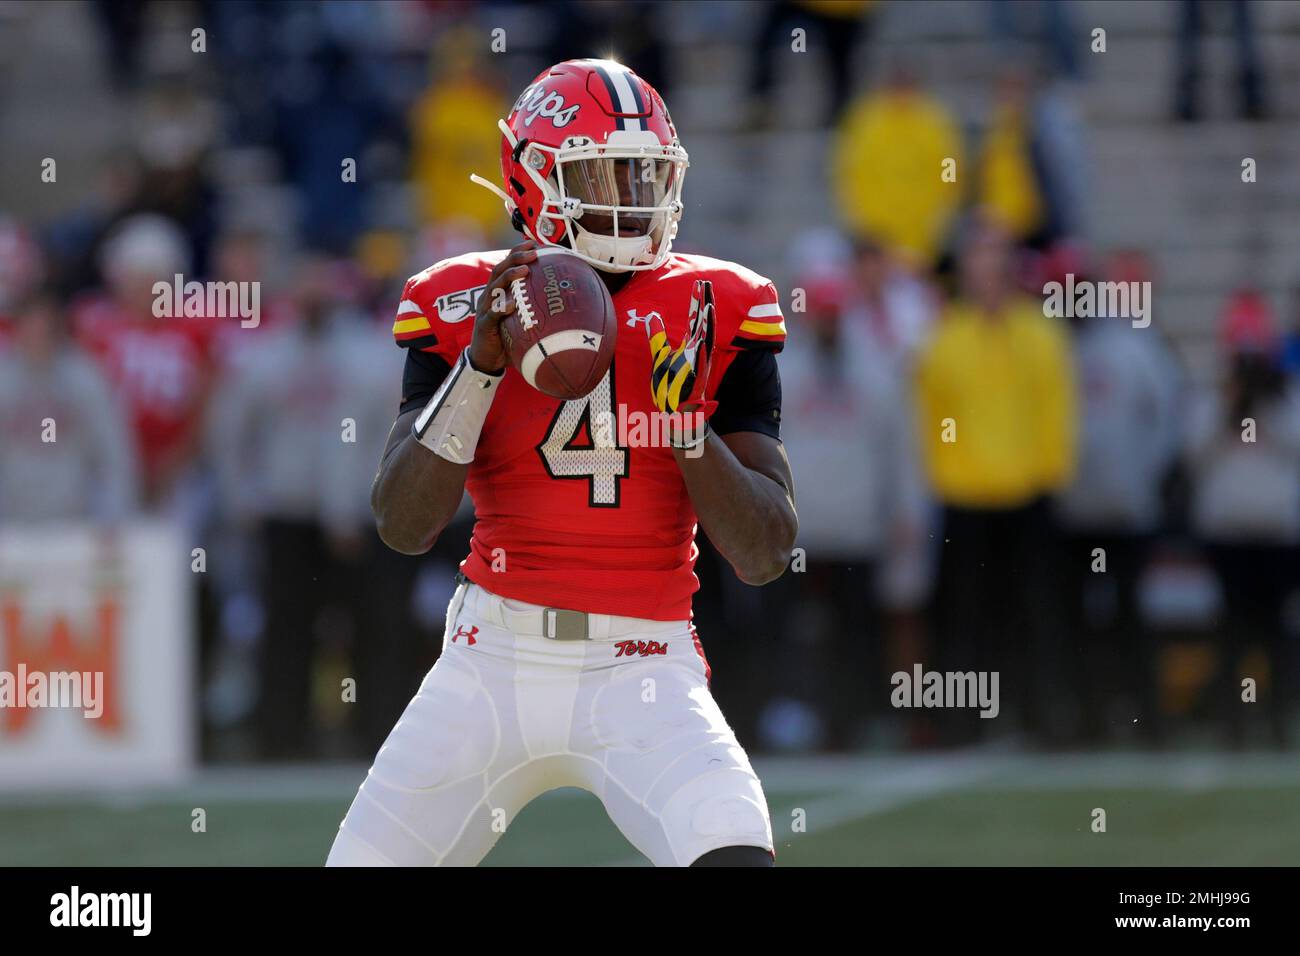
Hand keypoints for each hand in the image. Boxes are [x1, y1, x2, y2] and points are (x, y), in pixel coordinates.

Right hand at [467, 240, 537, 372]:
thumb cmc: (507, 337)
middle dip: (515, 258)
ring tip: (525, 270)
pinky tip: (510, 304)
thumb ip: (534, 308)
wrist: (486, 359)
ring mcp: (485, 309)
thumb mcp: (521, 318)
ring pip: (494, 288)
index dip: (517, 253)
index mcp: (498, 292)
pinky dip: (501, 308)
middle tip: (533, 252)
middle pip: (499, 271)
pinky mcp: (484, 325)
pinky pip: (492, 314)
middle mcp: (490, 296)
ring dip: (509, 277)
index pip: (505, 266)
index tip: (533, 244)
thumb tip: (563, 302)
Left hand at [645, 279, 717, 418]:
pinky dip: (704, 345)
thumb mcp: (660, 354)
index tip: (699, 284)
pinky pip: (702, 357)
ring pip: (706, 337)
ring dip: (708, 321)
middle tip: (707, 283)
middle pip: (702, 322)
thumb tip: (652, 315)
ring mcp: (699, 361)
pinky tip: (704, 333)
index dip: (696, 301)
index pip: (694, 318)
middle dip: (705, 303)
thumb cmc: (670, 384)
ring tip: (709, 303)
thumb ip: (658, 335)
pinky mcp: (698, 374)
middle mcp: (697, 350)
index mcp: (689, 344)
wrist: (676, 409)